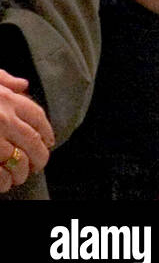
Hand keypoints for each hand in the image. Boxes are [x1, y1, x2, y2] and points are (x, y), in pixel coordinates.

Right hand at [0, 70, 53, 192]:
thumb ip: (4, 80)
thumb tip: (23, 84)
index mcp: (8, 99)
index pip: (37, 117)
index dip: (46, 131)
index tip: (49, 141)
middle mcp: (3, 117)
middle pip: (32, 140)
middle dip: (40, 155)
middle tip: (40, 165)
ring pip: (16, 159)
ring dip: (21, 170)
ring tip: (20, 177)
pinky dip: (2, 178)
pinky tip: (3, 182)